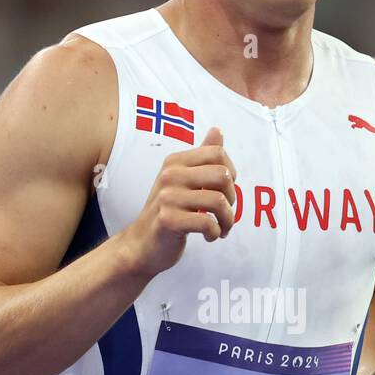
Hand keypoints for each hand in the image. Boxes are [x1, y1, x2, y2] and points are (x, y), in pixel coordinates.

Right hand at [119, 126, 236, 278]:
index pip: (217, 153)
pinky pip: (207, 223)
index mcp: (175, 161)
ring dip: (227, 220)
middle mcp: (170, 175)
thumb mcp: (183, 180)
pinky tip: (210, 237)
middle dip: (232, 197)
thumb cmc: (168, 211)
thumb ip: (202, 157)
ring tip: (221, 228)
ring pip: (219, 201)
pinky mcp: (168, 220)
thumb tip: (217, 130)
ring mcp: (167, 197)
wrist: (142, 244)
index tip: (225, 190)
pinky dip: (215, 233)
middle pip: (222, 175)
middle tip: (224, 212)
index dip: (230, 173)